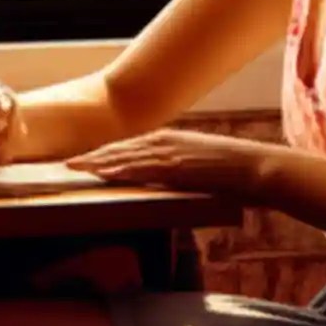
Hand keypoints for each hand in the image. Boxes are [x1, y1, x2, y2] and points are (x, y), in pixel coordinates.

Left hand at [66, 129, 275, 201]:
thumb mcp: (202, 168)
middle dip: (94, 157)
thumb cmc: (234, 174)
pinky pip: (142, 168)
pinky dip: (120, 169)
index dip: (106, 154)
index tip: (86, 160)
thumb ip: (182, 173)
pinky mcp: (177, 165)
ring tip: (75, 168)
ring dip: (98, 162)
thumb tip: (171, 184)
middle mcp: (168, 141)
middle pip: (122, 149)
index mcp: (172, 141)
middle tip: (68, 165)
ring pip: (126, 157)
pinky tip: (103, 173)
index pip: (131, 147)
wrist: (257, 168)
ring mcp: (172, 152)